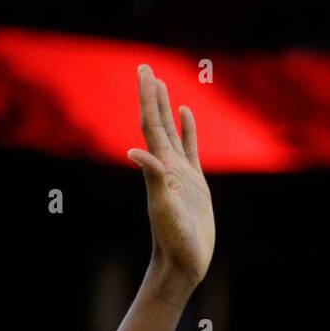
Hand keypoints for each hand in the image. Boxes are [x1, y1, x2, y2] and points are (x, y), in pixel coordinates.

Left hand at [127, 64, 214, 286]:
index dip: (146, 98)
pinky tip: (186, 115)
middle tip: (146, 68)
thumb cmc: (173, 239)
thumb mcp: (163, 208)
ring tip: (162, 86)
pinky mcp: (195, 185)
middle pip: (157, 123)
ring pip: (172, 133)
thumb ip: (153, 179)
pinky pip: (191, 150)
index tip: (144, 72)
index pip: (150, 125)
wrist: (183, 261)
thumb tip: (133, 152)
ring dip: (166, 109)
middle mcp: (167, 166)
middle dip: (151, 96)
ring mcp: (181, 174)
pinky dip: (188, 130)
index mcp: (159, 168)